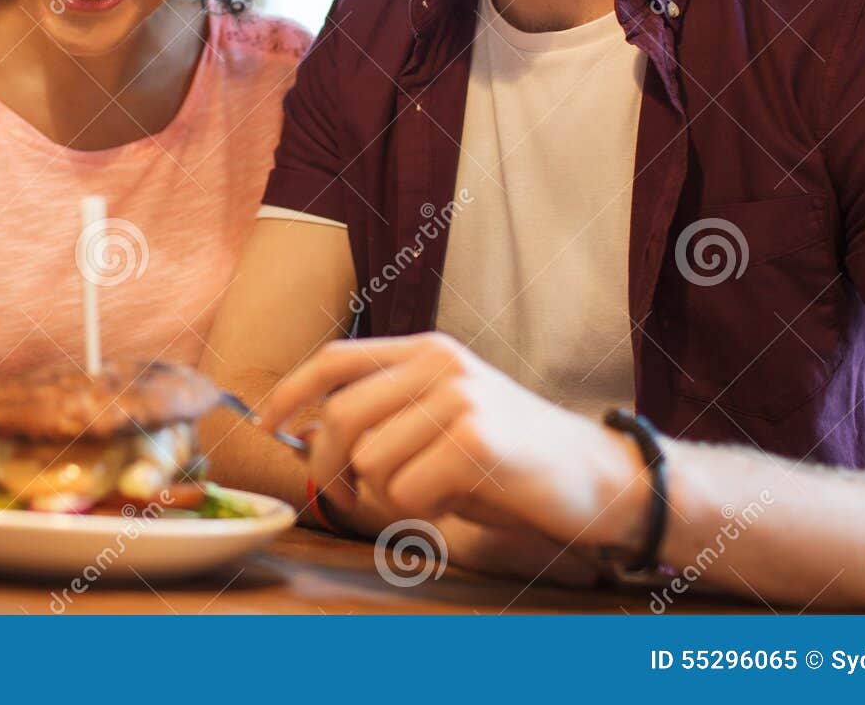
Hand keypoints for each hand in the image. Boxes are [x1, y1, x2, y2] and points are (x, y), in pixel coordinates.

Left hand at [257, 333, 651, 552]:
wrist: (599, 477)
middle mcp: (440, 363)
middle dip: (332, 467)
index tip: (264, 425)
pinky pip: (407, 491)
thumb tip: (310, 434)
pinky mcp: (476, 439)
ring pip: (371, 461)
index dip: (290, 391)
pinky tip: (456, 503)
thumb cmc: (514, 458)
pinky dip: (420, 513)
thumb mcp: (445, 417)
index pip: (336, 360)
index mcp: (427, 350)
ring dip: (388, 497)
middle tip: (356, 496)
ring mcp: (459, 397)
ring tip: (432, 495)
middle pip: (342, 418)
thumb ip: (387, 414)